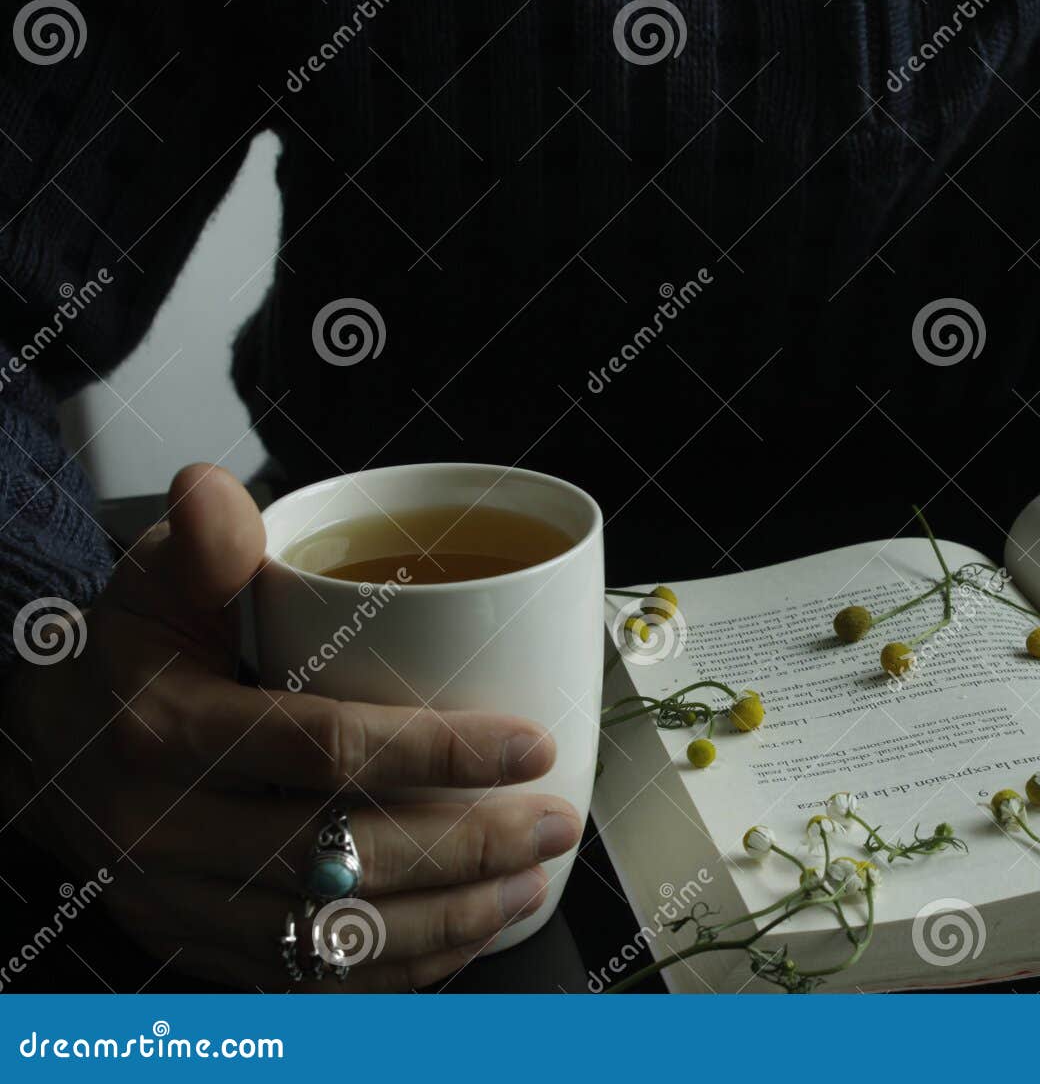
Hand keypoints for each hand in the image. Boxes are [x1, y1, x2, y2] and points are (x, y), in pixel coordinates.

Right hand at [0, 464, 581, 988]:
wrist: (43, 750)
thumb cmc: (126, 657)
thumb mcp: (151, 582)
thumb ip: (202, 543)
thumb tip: (218, 491)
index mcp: (163, 731)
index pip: (325, 750)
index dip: (439, 753)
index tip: (529, 745)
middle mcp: (162, 833)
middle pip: (342, 858)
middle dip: (468, 848)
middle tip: (554, 821)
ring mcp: (174, 903)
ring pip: (331, 939)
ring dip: (447, 919)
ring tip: (528, 880)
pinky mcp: (190, 947)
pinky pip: (304, 983)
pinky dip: (393, 971)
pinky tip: (463, 937)